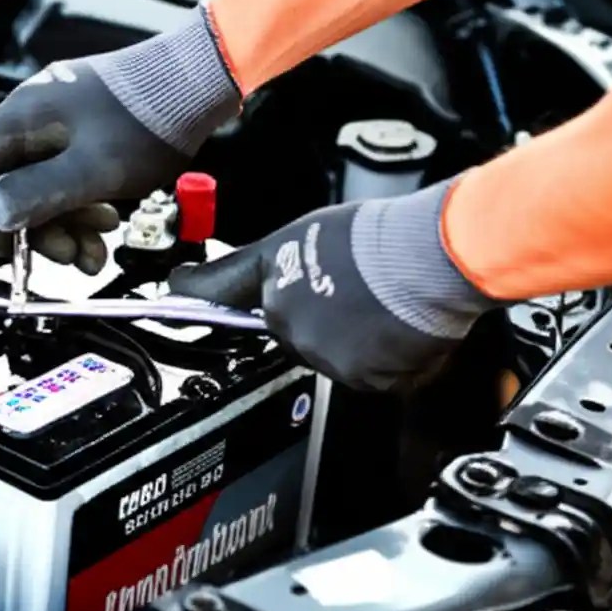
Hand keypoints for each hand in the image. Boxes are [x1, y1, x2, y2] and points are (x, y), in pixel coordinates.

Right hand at [0, 6, 239, 273]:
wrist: (199, 81)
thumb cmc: (149, 119)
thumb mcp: (94, 170)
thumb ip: (38, 193)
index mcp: (22, 119)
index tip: (7, 246)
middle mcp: (33, 118)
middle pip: (6, 184)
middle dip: (36, 230)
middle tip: (69, 256)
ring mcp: (60, 123)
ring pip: (40, 186)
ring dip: (65, 226)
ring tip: (97, 250)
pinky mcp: (86, 131)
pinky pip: (67, 176)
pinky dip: (82, 207)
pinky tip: (109, 224)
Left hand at [167, 179, 499, 391]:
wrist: (434, 257)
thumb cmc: (389, 236)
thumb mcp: (319, 231)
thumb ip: (286, 262)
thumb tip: (266, 276)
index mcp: (274, 274)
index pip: (219, 287)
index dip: (196, 292)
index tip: (176, 291)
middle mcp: (286, 318)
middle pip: (289, 331)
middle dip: (315, 317)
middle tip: (354, 294)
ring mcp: (320, 353)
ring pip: (327, 356)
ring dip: (351, 341)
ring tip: (383, 308)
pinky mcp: (357, 379)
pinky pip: (365, 377)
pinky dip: (383, 361)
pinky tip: (398, 330)